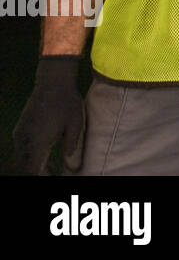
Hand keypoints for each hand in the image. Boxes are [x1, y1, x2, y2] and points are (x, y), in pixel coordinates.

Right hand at [13, 56, 85, 173]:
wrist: (53, 81)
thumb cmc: (67, 102)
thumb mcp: (75, 124)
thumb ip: (72, 146)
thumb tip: (73, 167)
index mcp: (37, 142)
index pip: (33, 170)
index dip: (42, 178)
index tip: (54, 178)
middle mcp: (24, 140)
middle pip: (25, 167)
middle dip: (37, 174)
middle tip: (54, 175)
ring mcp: (21, 133)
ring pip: (22, 159)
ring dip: (34, 166)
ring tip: (53, 170)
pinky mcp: (21, 128)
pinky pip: (23, 149)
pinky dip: (32, 157)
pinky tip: (47, 159)